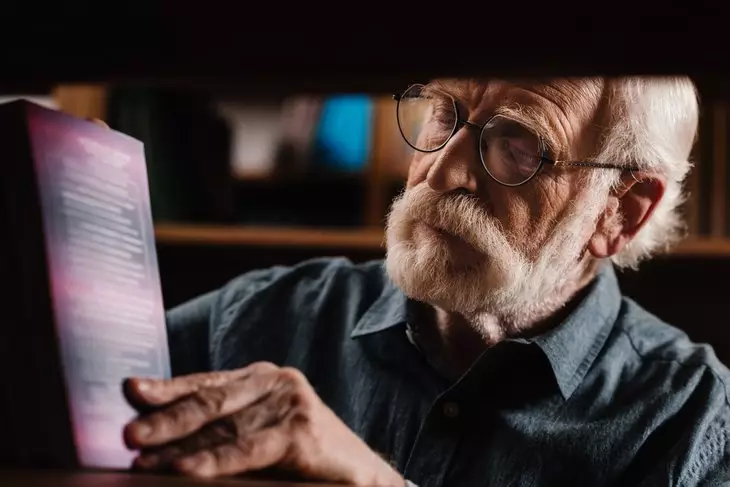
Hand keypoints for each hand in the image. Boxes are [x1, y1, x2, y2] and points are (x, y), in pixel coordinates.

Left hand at [122, 362, 404, 484]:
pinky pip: (248, 449)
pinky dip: (214, 462)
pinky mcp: (300, 430)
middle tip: (128, 435)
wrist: (358, 473)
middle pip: (210, 400)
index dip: (167, 389)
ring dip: (179, 447)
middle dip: (165, 418)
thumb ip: (221, 428)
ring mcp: (289, 403)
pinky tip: (185, 471)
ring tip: (144, 461)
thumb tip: (160, 443)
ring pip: (224, 427)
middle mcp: (275, 382)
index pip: (205, 382)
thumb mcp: (258, 432)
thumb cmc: (303, 455)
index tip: (131, 391)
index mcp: (260, 378)